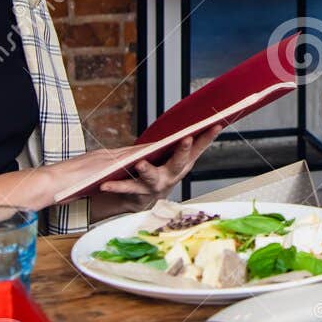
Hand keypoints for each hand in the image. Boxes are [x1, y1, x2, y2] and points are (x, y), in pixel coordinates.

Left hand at [87, 131, 215, 217]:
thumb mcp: (174, 156)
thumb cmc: (160, 170)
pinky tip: (105, 184)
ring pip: (152, 177)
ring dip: (147, 170)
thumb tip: (197, 120)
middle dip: (183, 150)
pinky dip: (116, 186)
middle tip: (186, 139)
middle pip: (180, 162)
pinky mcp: (138, 192)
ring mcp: (156, 185)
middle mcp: (173, 175)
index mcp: (183, 163)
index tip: (216, 124)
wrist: (143, 200)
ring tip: (141, 164)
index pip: (200, 147)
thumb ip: (184, 142)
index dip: (209, 136)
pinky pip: (126, 187)